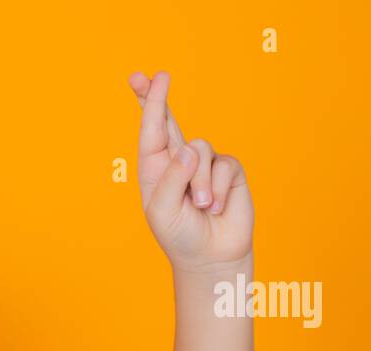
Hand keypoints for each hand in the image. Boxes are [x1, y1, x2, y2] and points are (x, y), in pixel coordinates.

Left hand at [128, 71, 252, 272]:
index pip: (149, 132)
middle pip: (169, 121)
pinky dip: (218, 189)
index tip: (141, 78)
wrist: (212, 257)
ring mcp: (204, 164)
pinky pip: (224, 166)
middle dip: (159, 98)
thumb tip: (191, 147)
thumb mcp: (164, 210)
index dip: (147, 104)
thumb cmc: (181, 235)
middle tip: (157, 74)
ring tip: (200, 207)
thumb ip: (172, 178)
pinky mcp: (229, 170)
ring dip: (200, 183)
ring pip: (200, 150)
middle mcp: (177, 161)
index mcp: (154, 170)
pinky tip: (216, 207)